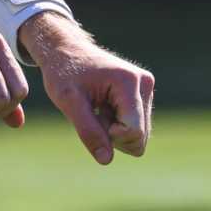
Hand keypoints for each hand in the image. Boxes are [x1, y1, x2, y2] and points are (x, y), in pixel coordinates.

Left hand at [19, 12, 155, 164]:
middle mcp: (144, 83)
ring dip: (114, 129)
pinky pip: (136, 127)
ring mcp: (146, 88)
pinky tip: (102, 106)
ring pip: (139, 135)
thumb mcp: (68, 102)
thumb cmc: (63, 72)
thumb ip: (88, 131)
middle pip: (139, 137)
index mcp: (129, 82)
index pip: (133, 132)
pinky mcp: (143, 94)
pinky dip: (117, 123)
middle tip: (92, 112)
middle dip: (113, 133)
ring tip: (97, 107)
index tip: (91, 117)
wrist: (65, 50)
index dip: (109, 135)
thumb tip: (106, 160)